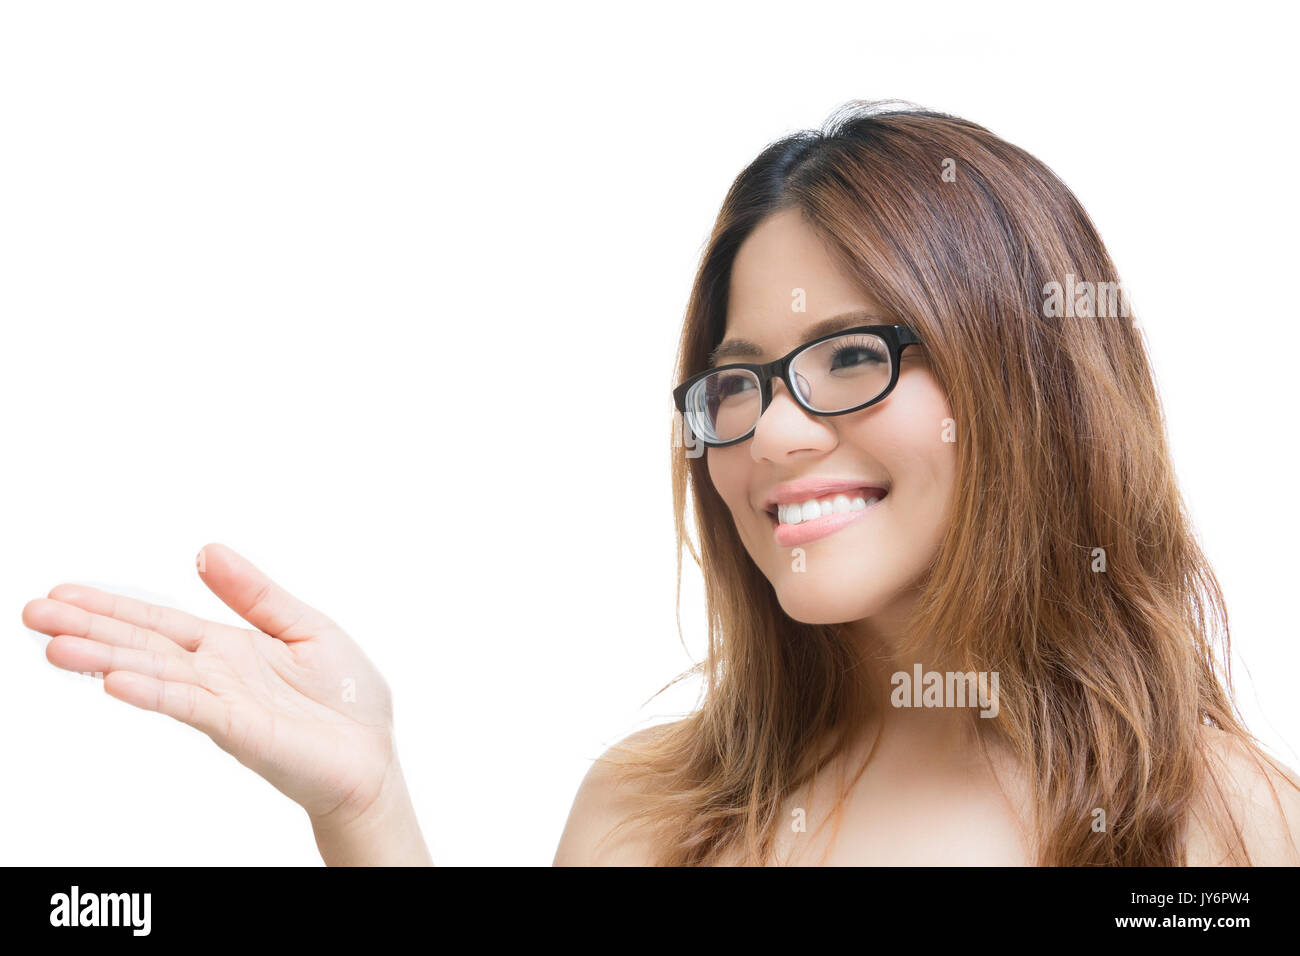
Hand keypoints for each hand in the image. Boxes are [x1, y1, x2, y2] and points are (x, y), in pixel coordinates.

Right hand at [22, 544, 406, 836]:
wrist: (373, 755)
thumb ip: (255, 594)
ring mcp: (224, 704)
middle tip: (31, 612)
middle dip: (89, 629)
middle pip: (142, 647)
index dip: (111, 607)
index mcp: (228, 649)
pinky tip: (117, 682)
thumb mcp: (304, 626)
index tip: (60, 592)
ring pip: (156, 676)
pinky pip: (194, 708)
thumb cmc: (345, 697)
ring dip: (106, 661)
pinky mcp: (243, 731)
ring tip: (55, 647)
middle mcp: (215, 676)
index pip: (158, 624)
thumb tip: (206, 550)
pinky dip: (156, 694)